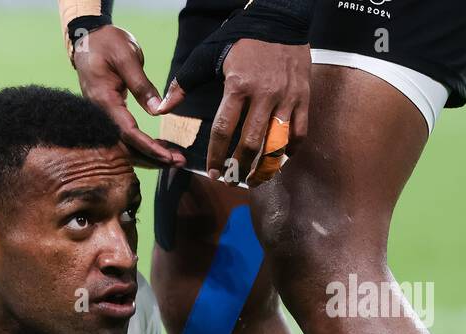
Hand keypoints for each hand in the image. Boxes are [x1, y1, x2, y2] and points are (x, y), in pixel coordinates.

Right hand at [72, 26, 185, 169]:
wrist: (88, 38)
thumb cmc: (106, 44)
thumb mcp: (127, 58)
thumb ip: (141, 85)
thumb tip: (158, 111)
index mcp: (104, 101)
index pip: (128, 132)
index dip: (149, 147)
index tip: (168, 156)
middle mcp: (101, 114)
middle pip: (126, 146)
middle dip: (152, 157)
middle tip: (178, 162)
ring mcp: (103, 115)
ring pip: (126, 144)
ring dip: (149, 155)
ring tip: (174, 159)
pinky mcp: (109, 113)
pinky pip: (125, 135)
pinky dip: (143, 144)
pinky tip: (160, 148)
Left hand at [152, 39, 308, 185]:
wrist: (279, 19)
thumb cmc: (239, 40)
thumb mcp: (206, 56)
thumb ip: (183, 84)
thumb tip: (162, 109)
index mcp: (237, 86)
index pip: (223, 130)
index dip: (216, 156)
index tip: (213, 173)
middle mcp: (264, 94)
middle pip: (250, 143)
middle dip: (239, 167)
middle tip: (231, 181)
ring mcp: (286, 97)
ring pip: (276, 142)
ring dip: (265, 166)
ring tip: (254, 179)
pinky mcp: (303, 96)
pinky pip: (299, 131)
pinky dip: (290, 149)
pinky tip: (279, 159)